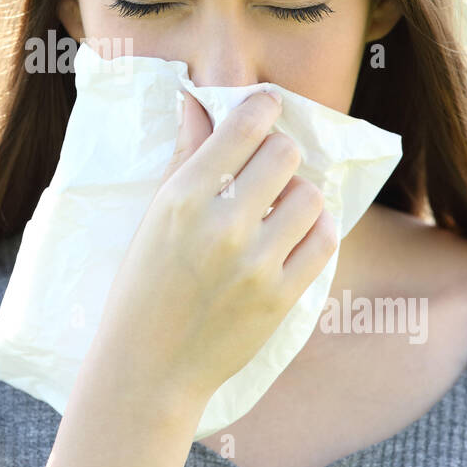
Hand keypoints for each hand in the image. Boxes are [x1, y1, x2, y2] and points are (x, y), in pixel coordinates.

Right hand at [89, 89, 337, 411]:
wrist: (149, 366)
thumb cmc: (143, 285)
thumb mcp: (154, 214)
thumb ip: (184, 154)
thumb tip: (197, 99)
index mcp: (182, 198)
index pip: (243, 126)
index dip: (262, 106)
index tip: (266, 105)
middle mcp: (221, 225)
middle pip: (284, 153)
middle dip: (278, 154)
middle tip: (265, 170)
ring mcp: (255, 263)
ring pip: (310, 194)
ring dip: (298, 194)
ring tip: (278, 208)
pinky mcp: (281, 296)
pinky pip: (324, 239)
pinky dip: (316, 228)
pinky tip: (296, 233)